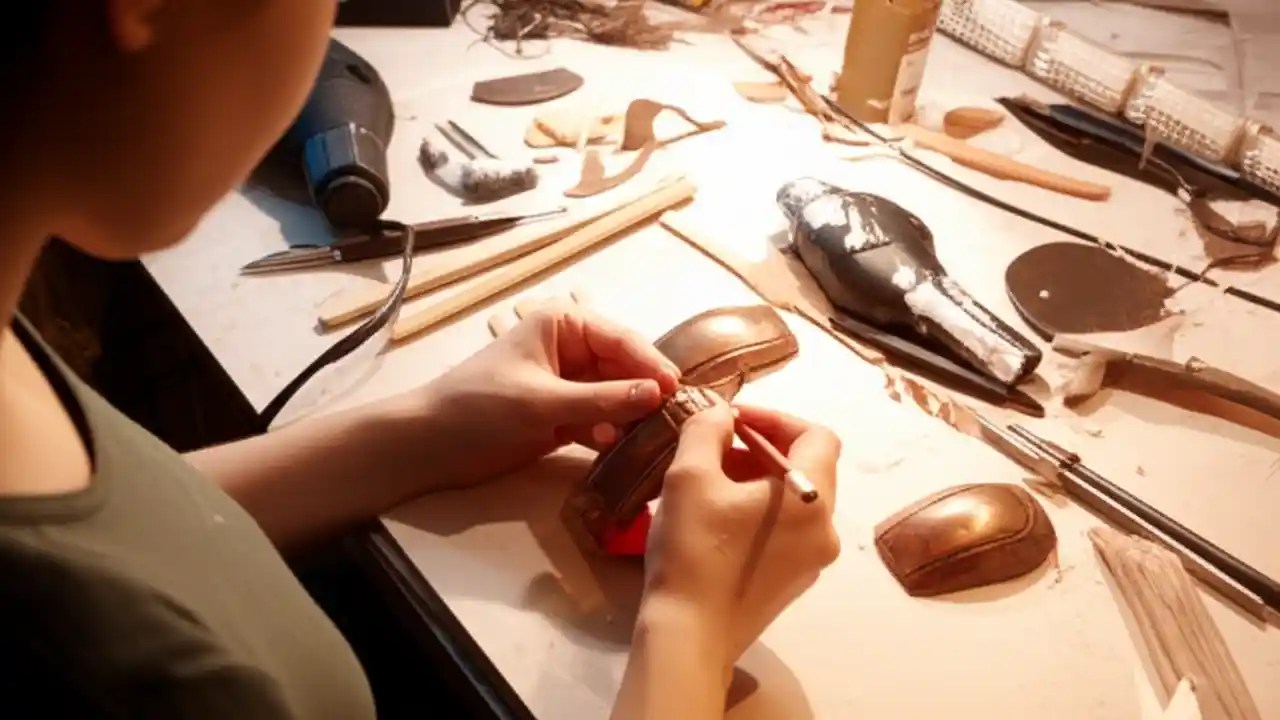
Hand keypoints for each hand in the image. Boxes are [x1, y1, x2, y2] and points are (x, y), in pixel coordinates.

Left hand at [420, 304, 680, 486]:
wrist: (431, 445)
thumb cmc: (480, 408)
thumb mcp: (543, 404)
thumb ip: (602, 400)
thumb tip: (657, 395)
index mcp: (563, 325)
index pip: (622, 340)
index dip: (651, 365)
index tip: (678, 392)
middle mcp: (571, 348)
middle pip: (625, 368)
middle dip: (646, 392)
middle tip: (677, 420)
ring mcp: (568, 384)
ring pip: (617, 396)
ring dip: (632, 416)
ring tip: (655, 438)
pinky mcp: (562, 416)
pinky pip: (601, 419)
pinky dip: (613, 433)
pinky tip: (626, 450)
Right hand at [641, 401, 841, 665]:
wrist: (688, 637)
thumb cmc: (692, 550)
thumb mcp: (689, 475)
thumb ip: (707, 430)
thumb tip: (720, 415)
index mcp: (812, 499)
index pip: (817, 435)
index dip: (775, 417)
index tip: (733, 420)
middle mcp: (825, 530)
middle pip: (808, 467)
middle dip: (763, 447)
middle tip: (717, 446)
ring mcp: (812, 561)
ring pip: (795, 500)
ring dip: (758, 478)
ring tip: (710, 479)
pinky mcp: (791, 582)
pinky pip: (786, 530)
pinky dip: (759, 510)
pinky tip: (716, 516)